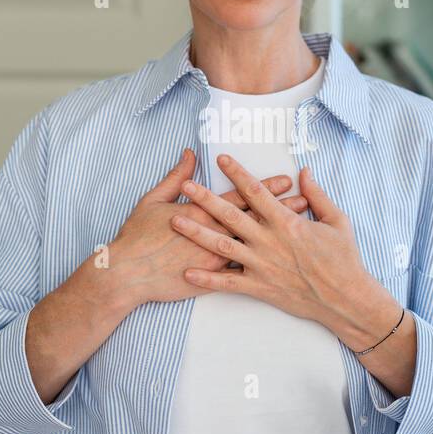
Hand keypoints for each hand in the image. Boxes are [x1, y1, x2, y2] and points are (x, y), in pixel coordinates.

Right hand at [106, 148, 307, 308]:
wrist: (126, 274)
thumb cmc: (137, 236)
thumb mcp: (153, 200)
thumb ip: (175, 177)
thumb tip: (190, 155)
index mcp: (202, 212)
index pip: (241, 195)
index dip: (266, 187)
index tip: (288, 180)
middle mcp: (214, 234)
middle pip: (256, 219)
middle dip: (282, 210)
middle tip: (306, 201)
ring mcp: (215, 258)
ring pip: (255, 246)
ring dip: (278, 239)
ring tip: (301, 231)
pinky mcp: (211, 279)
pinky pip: (240, 274)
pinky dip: (260, 269)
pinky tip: (281, 267)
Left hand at [168, 152, 396, 346]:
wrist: (345, 299)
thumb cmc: (344, 259)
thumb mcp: (337, 220)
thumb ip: (317, 195)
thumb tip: (305, 172)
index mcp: (287, 222)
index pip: (255, 192)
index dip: (236, 173)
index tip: (220, 159)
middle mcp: (269, 241)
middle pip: (230, 215)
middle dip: (205, 199)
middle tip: (185, 187)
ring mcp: (262, 265)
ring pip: (222, 246)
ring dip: (197, 233)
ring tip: (176, 221)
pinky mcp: (260, 287)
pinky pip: (228, 283)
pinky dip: (208, 278)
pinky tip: (188, 273)